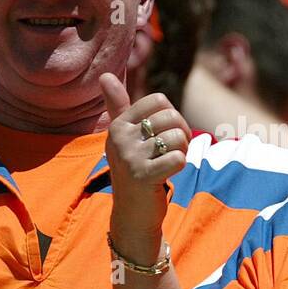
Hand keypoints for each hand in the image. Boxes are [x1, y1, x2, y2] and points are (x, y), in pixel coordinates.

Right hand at [100, 72, 190, 261]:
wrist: (132, 213)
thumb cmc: (134, 170)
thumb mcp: (124, 137)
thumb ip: (117, 106)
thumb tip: (105, 75)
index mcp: (118, 124)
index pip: (159, 100)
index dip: (172, 116)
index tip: (165, 134)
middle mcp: (119, 138)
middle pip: (171, 117)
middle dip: (182, 134)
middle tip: (173, 152)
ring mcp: (129, 157)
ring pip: (178, 137)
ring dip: (183, 151)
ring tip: (170, 163)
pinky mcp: (142, 175)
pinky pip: (178, 157)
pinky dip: (181, 165)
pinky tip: (169, 175)